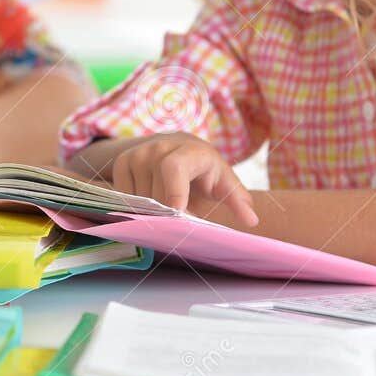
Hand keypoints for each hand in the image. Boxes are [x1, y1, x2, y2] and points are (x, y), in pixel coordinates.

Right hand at [109, 133, 257, 225]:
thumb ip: (238, 201)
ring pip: (139, 195)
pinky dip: (136, 205)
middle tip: (177, 227)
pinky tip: (150, 204)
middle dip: (165, 214)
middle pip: (155, 190)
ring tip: (166, 213)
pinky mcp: (123, 161)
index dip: (172, 192)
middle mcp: (160, 147)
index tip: (176, 216)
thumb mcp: (225, 183)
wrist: (181, 149)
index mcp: (190, 151)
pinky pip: (125, 193)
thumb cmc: (206, 171)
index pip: (173, 169)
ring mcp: (138, 153)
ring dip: (151, 211)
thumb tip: (252, 220)